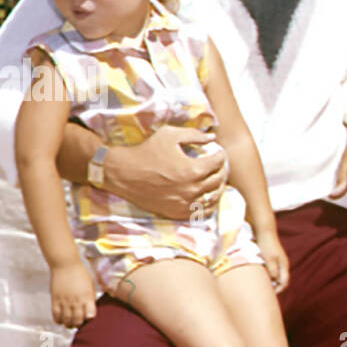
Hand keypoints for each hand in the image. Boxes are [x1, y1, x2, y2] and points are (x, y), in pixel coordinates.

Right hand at [50, 261, 96, 328]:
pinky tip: (60, 320)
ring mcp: (65, 301)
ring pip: (67, 320)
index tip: (87, 317)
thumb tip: (90, 308)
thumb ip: (90, 297)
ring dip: (68, 324)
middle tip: (77, 324)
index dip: (89, 318)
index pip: (91, 315)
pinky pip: (56, 315)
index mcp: (87, 297)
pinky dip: (58, 320)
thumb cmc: (79, 273)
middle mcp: (77, 301)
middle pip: (78, 320)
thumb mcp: (90, 285)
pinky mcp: (55, 300)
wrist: (65, 264)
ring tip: (69, 324)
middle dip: (78, 325)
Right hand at [106, 126, 227, 220]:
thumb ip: (194, 135)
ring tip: (217, 179)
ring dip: (219, 187)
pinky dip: (209, 203)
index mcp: (193, 169)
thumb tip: (213, 137)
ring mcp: (185, 203)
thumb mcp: (170, 135)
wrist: (123, 173)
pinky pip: (201, 211)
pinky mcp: (177, 212)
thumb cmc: (146, 151)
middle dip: (222, 170)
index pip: (218, 162)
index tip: (218, 152)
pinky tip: (208, 195)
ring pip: (213, 197)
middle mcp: (192, 189)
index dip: (221, 155)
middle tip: (220, 165)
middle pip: (219, 180)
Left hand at [254, 229, 289, 292]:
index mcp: (284, 266)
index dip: (278, 290)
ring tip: (261, 287)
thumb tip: (274, 282)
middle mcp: (282, 265)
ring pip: (276, 276)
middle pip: (281, 281)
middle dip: (274, 288)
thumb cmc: (266, 245)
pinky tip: (259, 278)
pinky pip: (271, 271)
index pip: (284, 283)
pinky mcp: (272, 259)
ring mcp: (278, 262)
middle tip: (265, 294)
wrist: (264, 231)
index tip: (270, 296)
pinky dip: (267, 276)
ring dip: (270, 282)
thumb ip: (272, 271)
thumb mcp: (269, 259)